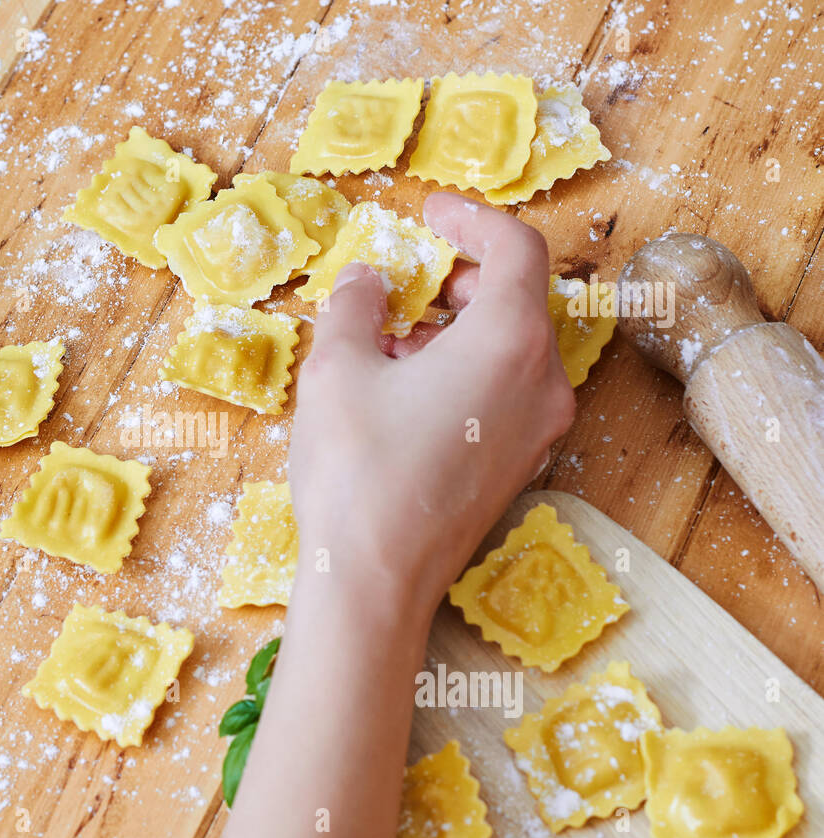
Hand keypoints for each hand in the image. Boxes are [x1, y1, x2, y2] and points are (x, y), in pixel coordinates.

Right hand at [290, 192, 574, 604]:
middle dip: (462, 280)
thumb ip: (354, 306)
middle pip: (520, 300)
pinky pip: (505, 394)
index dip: (473, 218)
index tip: (432, 212)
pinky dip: (465, 372)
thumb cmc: (357, 468)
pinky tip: (405, 393)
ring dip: (457, 330)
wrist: (375, 582)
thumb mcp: (336, 370)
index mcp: (510, 341)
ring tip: (390, 345)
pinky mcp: (520, 468)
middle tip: (409, 285)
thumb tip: (365, 281)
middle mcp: (543, 382)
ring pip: (511, 350)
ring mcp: (539, 431)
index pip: (517, 248)